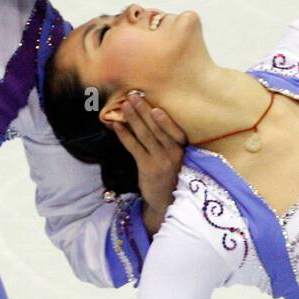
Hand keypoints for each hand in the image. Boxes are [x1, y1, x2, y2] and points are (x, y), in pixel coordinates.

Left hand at [108, 91, 186, 233]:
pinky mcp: (148, 168)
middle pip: (157, 128)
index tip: (154, 104)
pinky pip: (134, 148)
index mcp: (182, 149)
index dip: (164, 117)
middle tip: (133, 95)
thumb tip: (150, 119)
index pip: (174, 129)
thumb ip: (166, 143)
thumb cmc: (169, 177)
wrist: (166, 203)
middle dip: (144, 110)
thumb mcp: (174, 159)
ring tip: (123, 105)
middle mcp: (173, 153)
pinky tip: (116, 126)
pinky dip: (124, 135)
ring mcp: (161, 161)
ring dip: (133, 119)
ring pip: (145, 135)